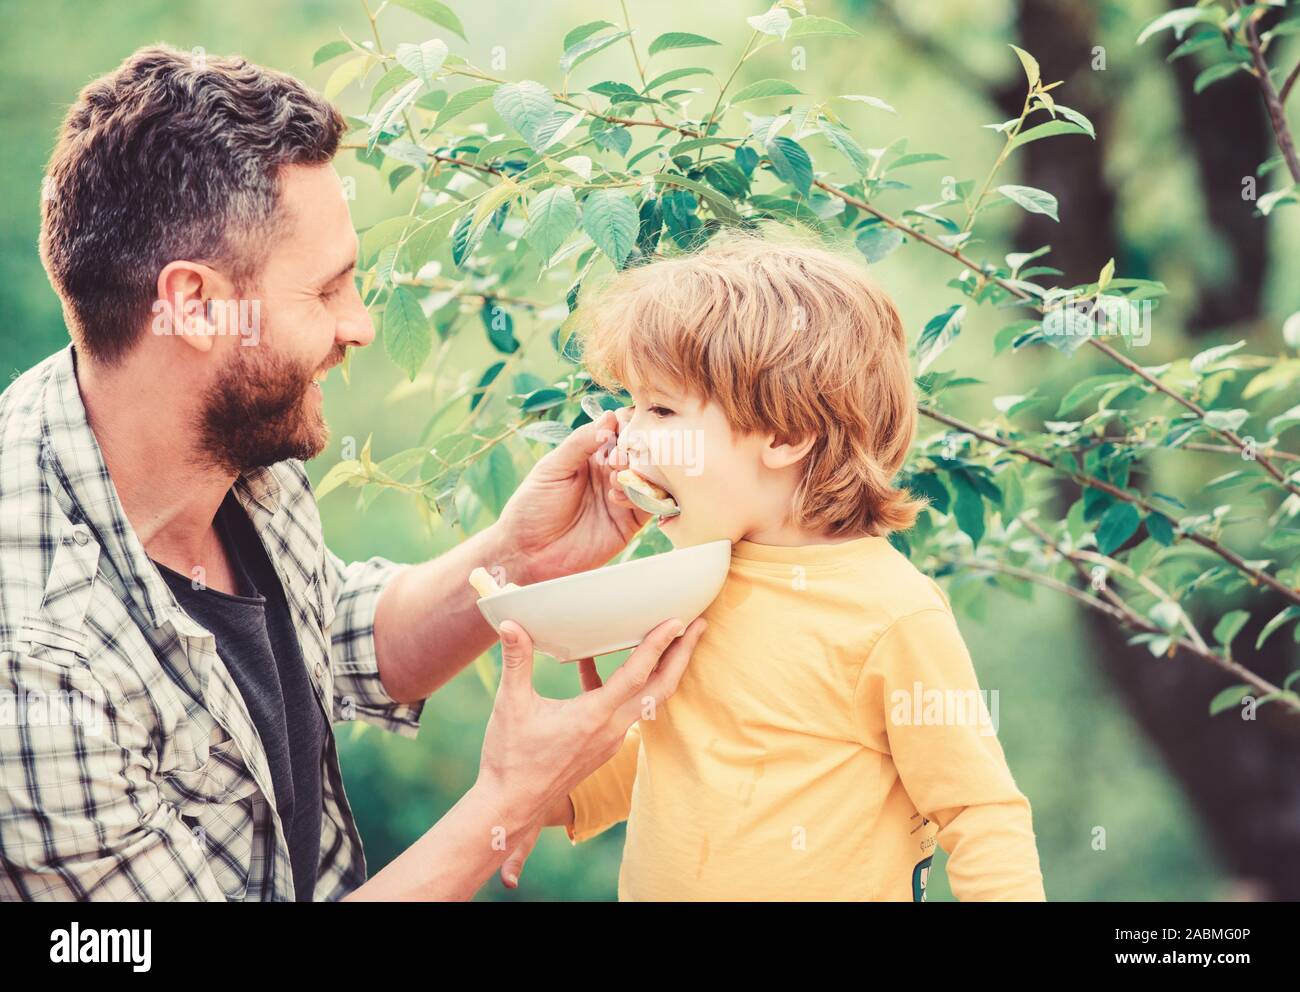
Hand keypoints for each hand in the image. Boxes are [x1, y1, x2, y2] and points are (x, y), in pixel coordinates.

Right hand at [477, 613, 706, 886]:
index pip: (636, 676)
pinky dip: (622, 684)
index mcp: (593, 717)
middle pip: (660, 688)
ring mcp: (609, 740)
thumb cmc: (510, 758)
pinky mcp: (601, 745)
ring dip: (661, 669)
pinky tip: (590, 664)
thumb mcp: (512, 705)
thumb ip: (516, 662)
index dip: (658, 646)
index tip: (678, 622)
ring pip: (647, 699)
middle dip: (682, 656)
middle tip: (699, 625)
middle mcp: (610, 729)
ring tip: (670, 639)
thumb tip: (508, 624)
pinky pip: (623, 708)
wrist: (513, 805)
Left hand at [493, 408, 648, 582]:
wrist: (529, 553)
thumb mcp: (553, 468)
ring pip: (650, 476)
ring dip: (637, 472)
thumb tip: (610, 416)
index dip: (626, 426)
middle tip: (616, 459)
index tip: (620, 429)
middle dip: (634, 449)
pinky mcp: (630, 522)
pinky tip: (615, 498)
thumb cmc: (533, 506)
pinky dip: (640, 496)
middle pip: (641, 450)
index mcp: (592, 454)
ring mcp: (623, 496)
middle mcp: (611, 472)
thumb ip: (581, 442)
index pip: (620, 429)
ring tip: (613, 479)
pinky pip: (650, 504)